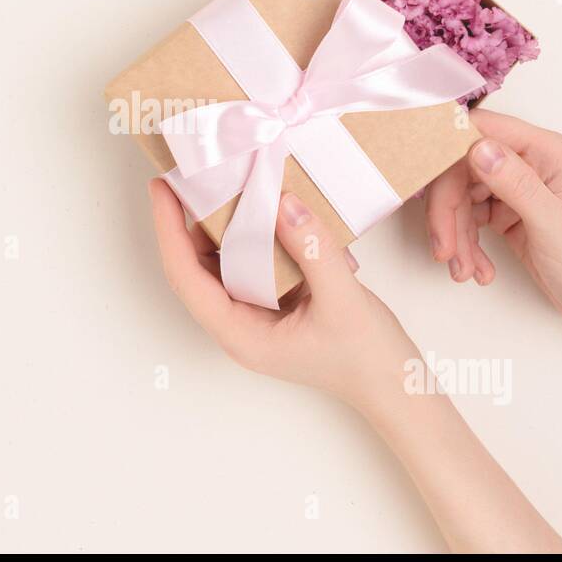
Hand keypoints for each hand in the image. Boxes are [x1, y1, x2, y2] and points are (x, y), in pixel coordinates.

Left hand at [148, 179, 417, 405]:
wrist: (398, 387)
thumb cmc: (368, 357)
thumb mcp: (342, 297)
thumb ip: (312, 248)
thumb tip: (282, 201)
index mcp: (240, 334)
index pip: (186, 277)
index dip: (169, 230)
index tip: (163, 189)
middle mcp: (240, 325)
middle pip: (195, 268)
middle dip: (186, 221)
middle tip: (188, 174)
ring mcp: (257, 315)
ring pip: (223, 263)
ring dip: (220, 224)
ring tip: (222, 181)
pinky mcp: (276, 304)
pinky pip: (251, 263)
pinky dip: (252, 234)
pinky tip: (265, 206)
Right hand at [425, 109, 561, 322]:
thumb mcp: (555, 224)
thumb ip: (516, 184)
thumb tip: (477, 148)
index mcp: (549, 154)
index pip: (484, 132)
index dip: (447, 151)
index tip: (419, 175)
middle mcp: (532, 164)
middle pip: (464, 168)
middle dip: (448, 210)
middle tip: (444, 250)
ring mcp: (519, 189)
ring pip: (462, 197)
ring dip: (455, 235)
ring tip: (463, 271)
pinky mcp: (509, 213)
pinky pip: (470, 220)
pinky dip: (466, 246)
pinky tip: (478, 271)